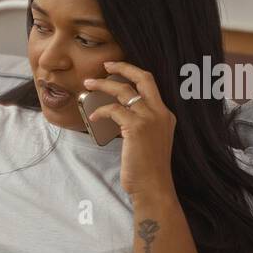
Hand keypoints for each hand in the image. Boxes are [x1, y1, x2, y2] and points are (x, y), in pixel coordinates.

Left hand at [83, 61, 176, 198]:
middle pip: (143, 78)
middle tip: (105, 66)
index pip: (149, 85)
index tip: (116, 69)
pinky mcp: (136, 127)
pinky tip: (93, 117)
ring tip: (88, 85)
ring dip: (103, 85)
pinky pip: (113, 109)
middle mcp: (160, 112)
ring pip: (124, 91)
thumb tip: (117, 113)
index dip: (132, 73)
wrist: (153, 186)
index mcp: (164, 114)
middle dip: (123, 67)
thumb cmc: (147, 168)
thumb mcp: (148, 141)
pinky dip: (100, 110)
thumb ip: (139, 124)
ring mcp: (150, 118)